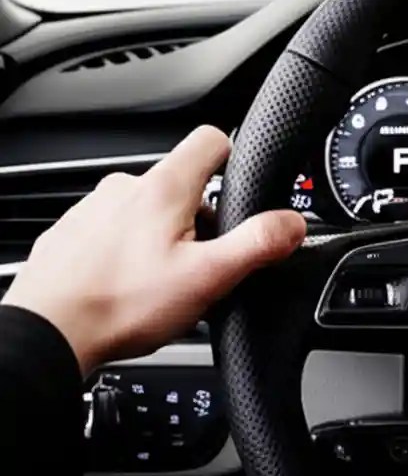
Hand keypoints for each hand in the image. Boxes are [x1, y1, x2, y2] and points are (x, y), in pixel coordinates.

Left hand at [1, 126, 305, 374]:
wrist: (47, 334)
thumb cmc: (121, 305)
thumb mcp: (208, 277)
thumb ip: (257, 244)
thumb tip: (293, 224)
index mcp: (162, 188)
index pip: (210, 140)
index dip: (235, 158)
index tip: (242, 188)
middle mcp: (124, 189)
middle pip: (182, 187)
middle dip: (202, 221)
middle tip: (205, 265)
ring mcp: (92, 210)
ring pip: (147, 212)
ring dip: (164, 240)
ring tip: (166, 285)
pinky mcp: (72, 235)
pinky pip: (114, 234)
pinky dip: (129, 256)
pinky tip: (132, 290)